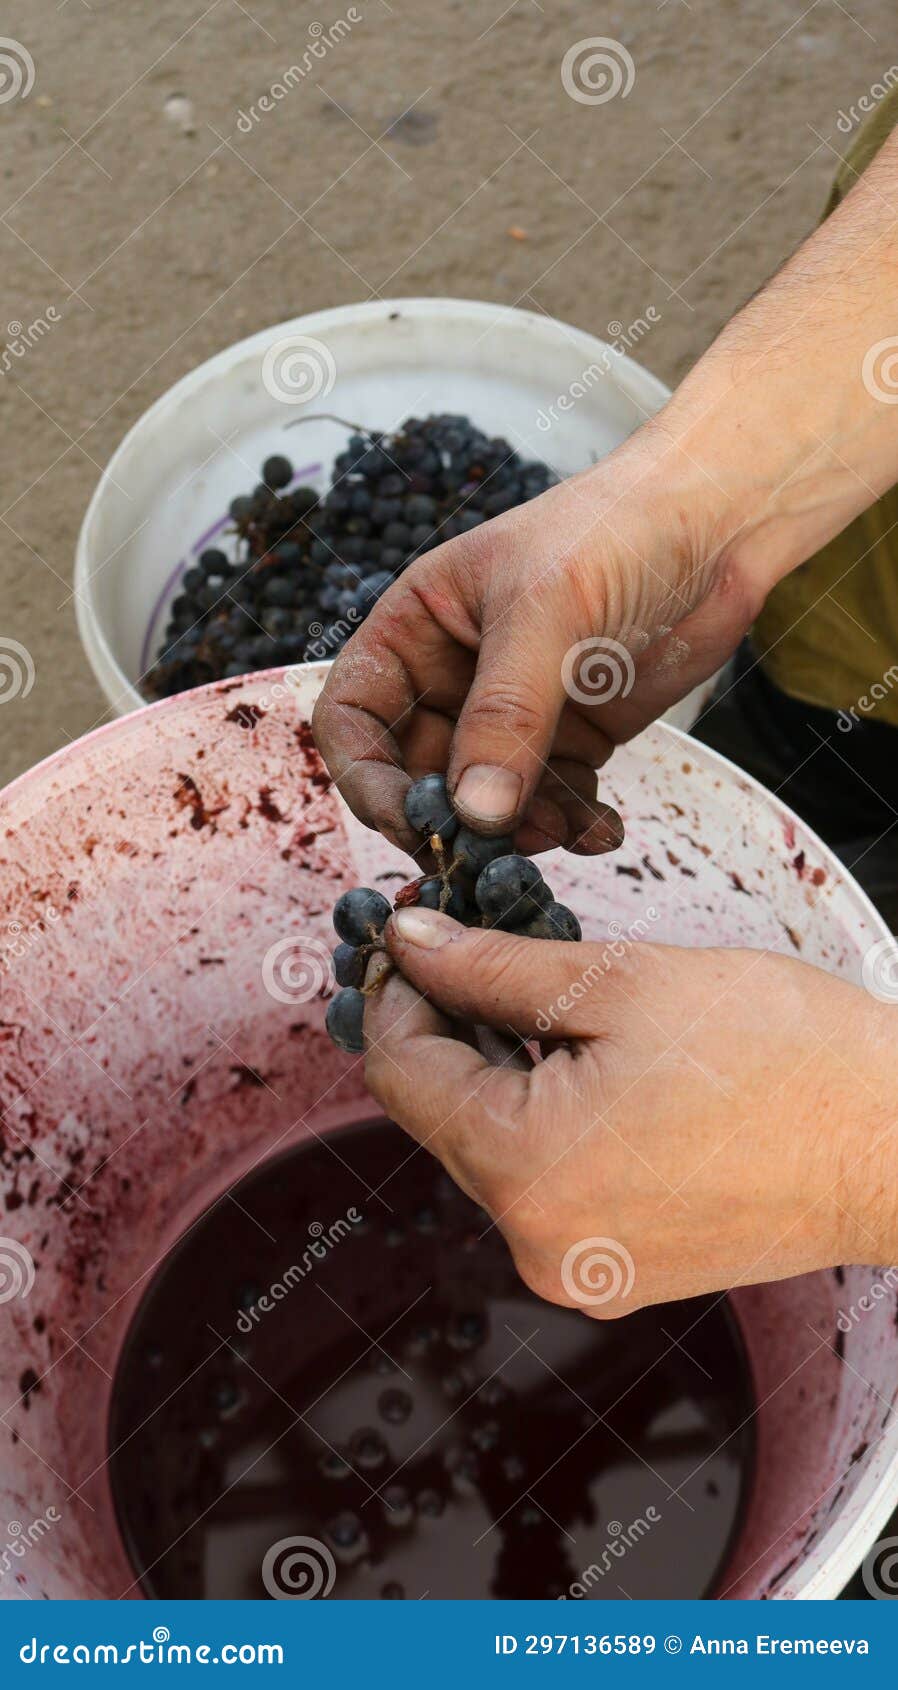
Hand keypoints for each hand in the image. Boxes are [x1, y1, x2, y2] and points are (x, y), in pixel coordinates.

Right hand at [314, 133, 897, 858]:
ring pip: (485, 804)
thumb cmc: (615, 532)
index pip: (353, 716)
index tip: (411, 821)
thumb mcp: (547, 611)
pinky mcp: (571, 740)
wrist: (717, 523)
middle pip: (414, 776)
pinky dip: (570, 827)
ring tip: (562, 831)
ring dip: (517, 833)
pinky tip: (602, 828)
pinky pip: (551, 805)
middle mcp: (452, 677)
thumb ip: (506, 714)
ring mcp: (512, 716)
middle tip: (491, 850)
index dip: (366, 776)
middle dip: (449, 820)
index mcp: (416, 629)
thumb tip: (473, 813)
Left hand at [361, 907, 897, 1313]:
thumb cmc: (786, 1058)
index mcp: (526, 1169)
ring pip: (491, 1152)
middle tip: (483, 952)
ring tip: (553, 1005)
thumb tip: (410, 945)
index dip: (396, 993)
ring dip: (499, 1076)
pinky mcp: (618, 1275)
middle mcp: (537, 1242)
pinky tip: (591, 1068)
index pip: (400, 1073)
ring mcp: (578, 1270)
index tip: (416, 939)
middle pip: (440, 1117)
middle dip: (449, 1030)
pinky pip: (544, 1187)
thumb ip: (494, 968)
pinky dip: (545, 1124)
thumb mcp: (620, 982)